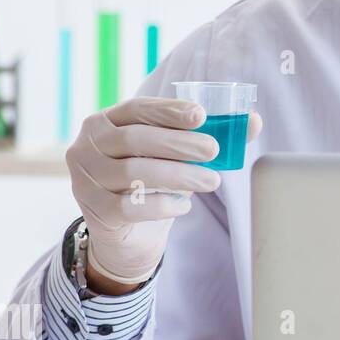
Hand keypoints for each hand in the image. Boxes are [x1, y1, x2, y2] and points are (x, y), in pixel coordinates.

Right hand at [66, 96, 262, 289]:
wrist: (127, 231)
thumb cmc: (154, 181)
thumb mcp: (175, 155)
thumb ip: (209, 135)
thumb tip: (253, 121)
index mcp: (106, 121)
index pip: (136, 108)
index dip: (169, 110)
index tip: (202, 115)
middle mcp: (87, 146)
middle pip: (135, 139)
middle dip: (179, 144)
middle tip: (213, 151)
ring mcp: (86, 179)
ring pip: (134, 174)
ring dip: (179, 176)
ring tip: (211, 181)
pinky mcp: (94, 211)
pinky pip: (129, 207)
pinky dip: (161, 205)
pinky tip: (183, 206)